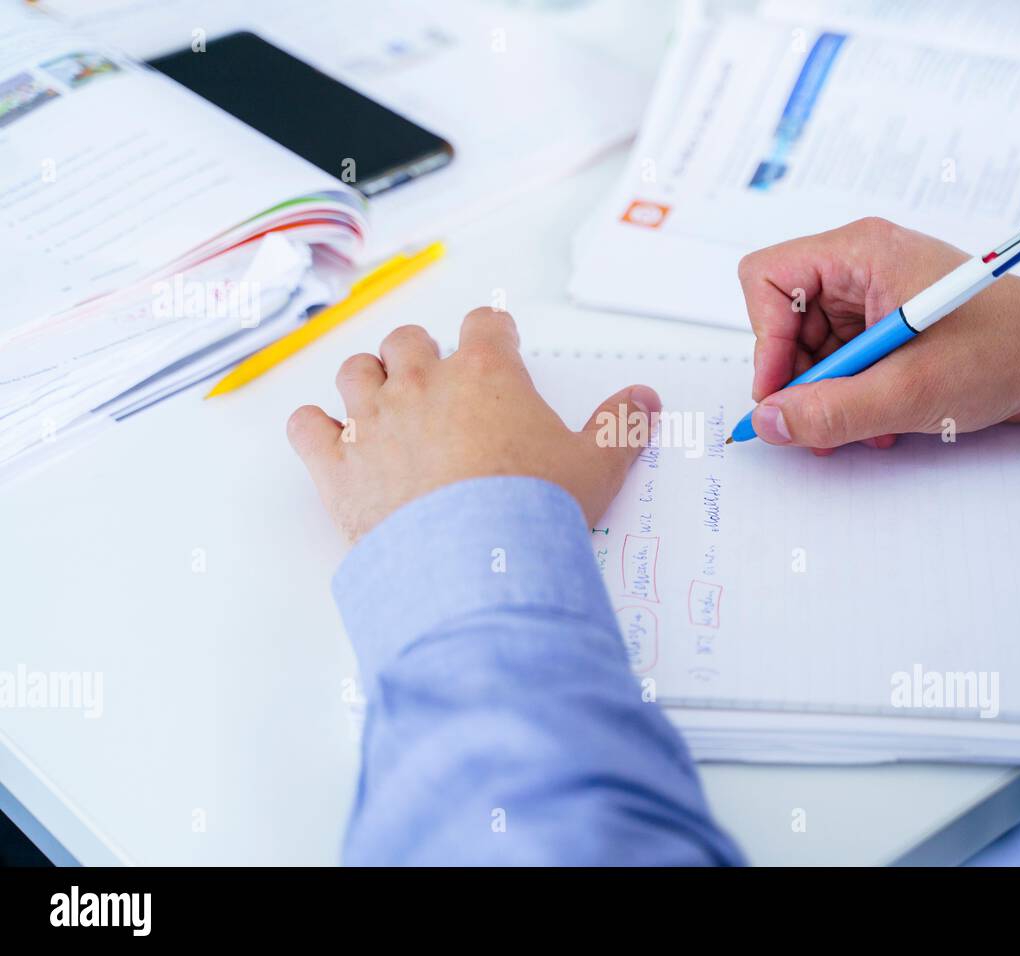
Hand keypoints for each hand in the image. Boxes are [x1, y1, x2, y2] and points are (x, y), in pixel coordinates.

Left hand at [287, 308, 659, 543]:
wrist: (476, 563)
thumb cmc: (534, 508)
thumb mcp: (596, 465)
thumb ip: (621, 425)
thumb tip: (646, 398)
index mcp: (486, 373)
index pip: (485, 325)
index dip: (493, 334)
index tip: (499, 346)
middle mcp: (422, 383)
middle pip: (409, 340)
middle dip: (421, 353)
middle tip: (439, 381)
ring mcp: (374, 421)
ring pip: (355, 372)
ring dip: (368, 380)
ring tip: (385, 401)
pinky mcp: (338, 466)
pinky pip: (307, 427)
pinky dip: (315, 428)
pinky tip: (330, 438)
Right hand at [737, 217, 1019, 450]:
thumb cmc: (1006, 353)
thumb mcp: (911, 390)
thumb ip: (833, 411)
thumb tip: (769, 422)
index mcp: (861, 252)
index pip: (766, 279)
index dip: (765, 340)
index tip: (781, 394)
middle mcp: (861, 264)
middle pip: (784, 318)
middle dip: (799, 377)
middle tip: (822, 421)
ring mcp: (873, 293)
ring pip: (810, 346)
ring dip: (828, 393)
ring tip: (865, 424)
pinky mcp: (886, 322)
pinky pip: (841, 359)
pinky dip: (852, 394)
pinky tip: (884, 417)